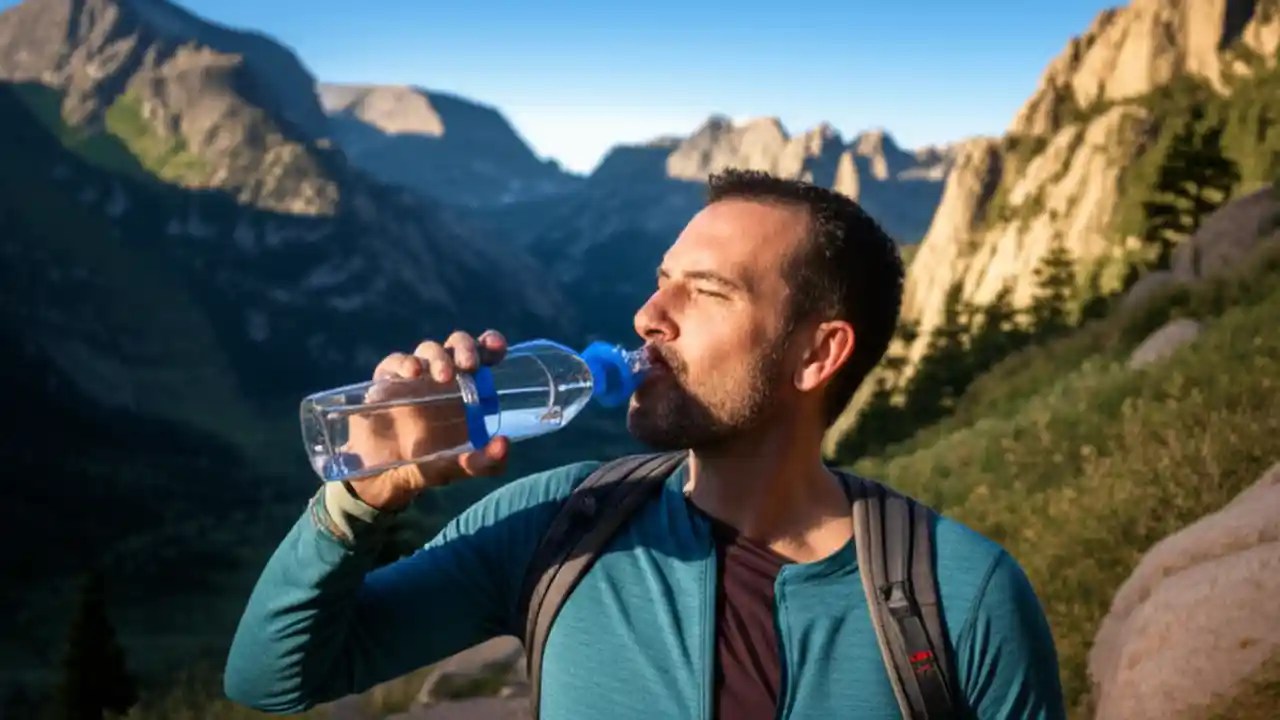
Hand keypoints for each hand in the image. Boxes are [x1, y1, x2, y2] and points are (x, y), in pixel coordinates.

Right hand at [344, 330, 509, 510]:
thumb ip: (485, 462)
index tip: (497, 347)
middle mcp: (443, 376)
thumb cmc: (429, 465)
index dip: (491, 344)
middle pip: (457, 345)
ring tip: (444, 376)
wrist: (384, 478)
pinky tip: (412, 373)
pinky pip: (395, 362)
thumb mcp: (461, 468)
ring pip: (429, 350)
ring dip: (439, 357)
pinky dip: (404, 362)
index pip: (483, 355)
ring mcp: (414, 377)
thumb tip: (503, 444)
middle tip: (469, 365)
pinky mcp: (386, 382)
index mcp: (467, 389)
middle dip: (466, 347)